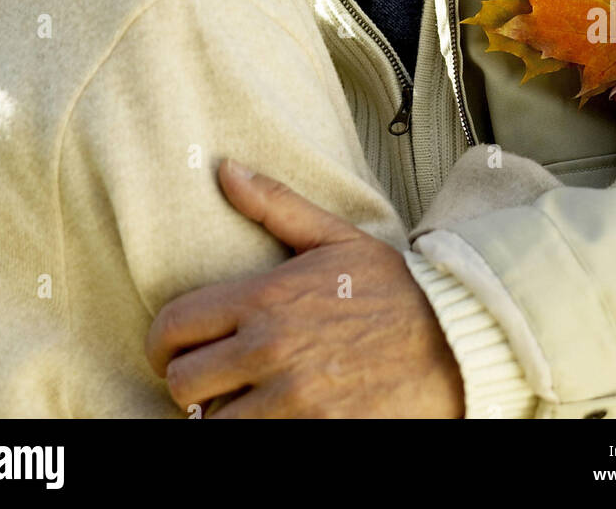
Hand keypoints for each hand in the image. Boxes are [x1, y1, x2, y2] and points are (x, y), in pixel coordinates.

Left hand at [145, 159, 464, 418]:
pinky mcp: (314, 434)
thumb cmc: (393, 290)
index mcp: (266, 298)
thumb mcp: (335, 237)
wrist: (453, 342)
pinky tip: (270, 417)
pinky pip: (254, 445)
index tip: (173, 349)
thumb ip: (275, 205)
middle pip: (182, 384)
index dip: (162, 342)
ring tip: (241, 399)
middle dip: (189, 382)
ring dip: (221, 414)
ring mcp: (291, 400)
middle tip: (210, 378)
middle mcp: (270, 350)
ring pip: (212, 425)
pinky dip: (254, 434)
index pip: (173, 327)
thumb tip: (225, 170)